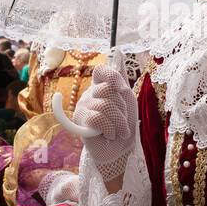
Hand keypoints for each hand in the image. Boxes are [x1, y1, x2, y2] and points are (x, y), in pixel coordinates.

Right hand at [72, 64, 137, 180]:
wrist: (119, 150)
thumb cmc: (123, 125)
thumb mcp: (127, 101)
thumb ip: (120, 82)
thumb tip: (119, 55)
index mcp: (100, 87)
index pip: (100, 71)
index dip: (113, 76)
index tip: (123, 89)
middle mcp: (89, 95)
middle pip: (107, 89)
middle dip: (122, 108)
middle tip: (122, 121)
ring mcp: (82, 108)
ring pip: (105, 106)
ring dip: (119, 123)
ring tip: (119, 132)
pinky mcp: (79, 123)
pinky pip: (96, 118)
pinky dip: (109, 129)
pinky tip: (109, 134)